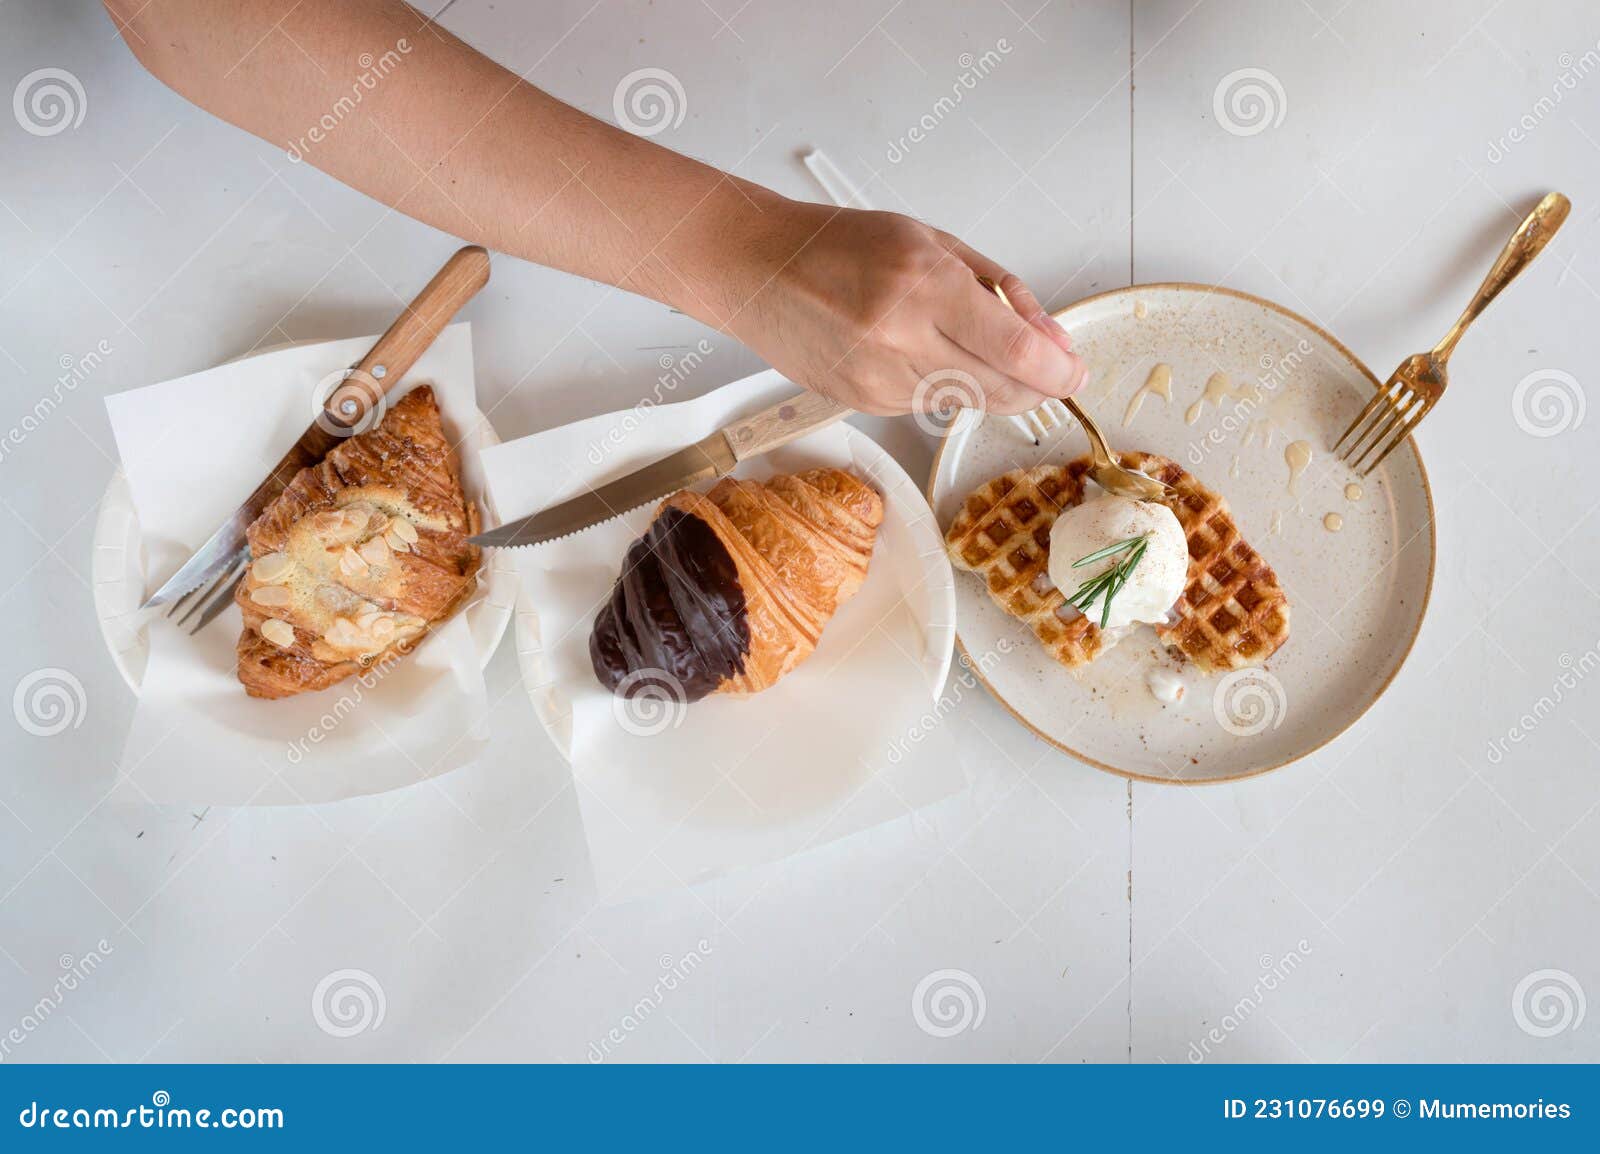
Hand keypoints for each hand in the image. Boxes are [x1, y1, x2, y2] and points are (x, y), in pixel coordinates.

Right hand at [725, 197, 1086, 416]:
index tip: (1074, 369)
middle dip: (1038, 384)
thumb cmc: (839, 245)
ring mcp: (879, 378)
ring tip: (968, 340)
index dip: (1059, 369)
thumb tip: (1048, 337)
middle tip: (1053, 369)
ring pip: (969, 401)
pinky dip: (946, 384)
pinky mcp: (864, 402)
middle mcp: (901, 338)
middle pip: (1002, 389)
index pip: (1016, 350)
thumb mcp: (933, 241)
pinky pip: (930, 404)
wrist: (757, 270)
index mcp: (923, 286)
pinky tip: (924, 352)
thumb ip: (998, 289)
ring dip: (990, 381)